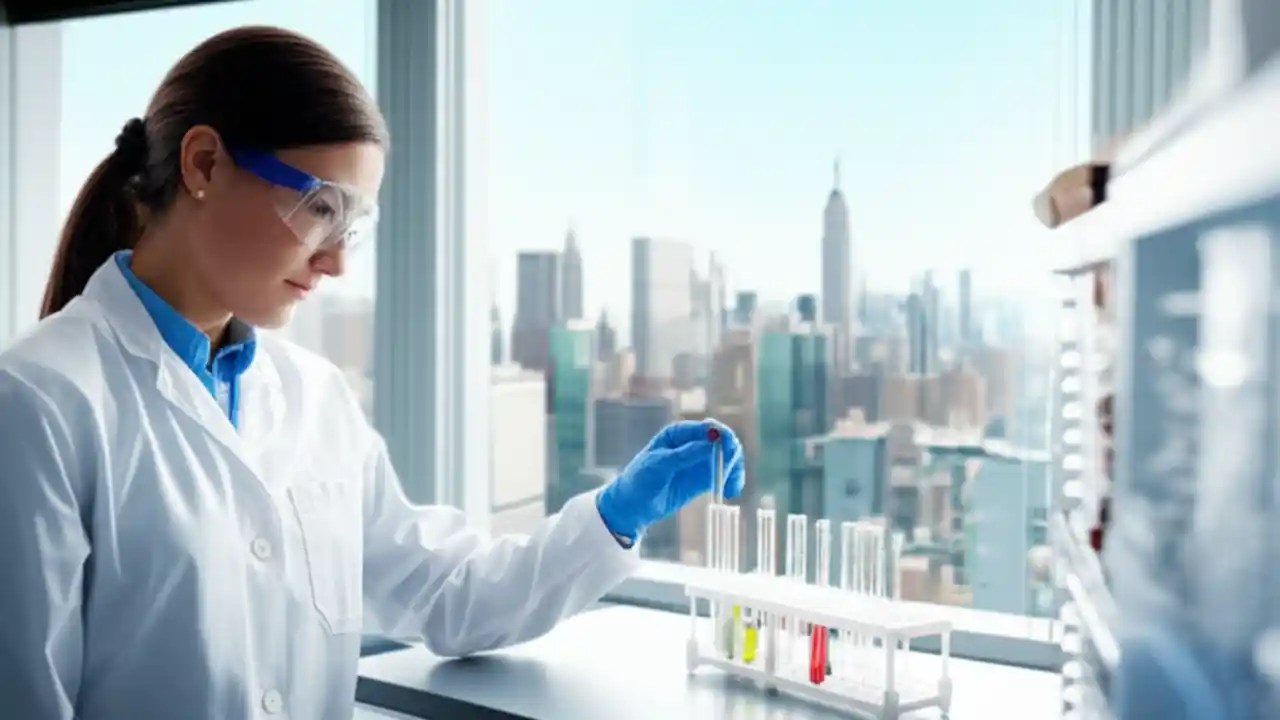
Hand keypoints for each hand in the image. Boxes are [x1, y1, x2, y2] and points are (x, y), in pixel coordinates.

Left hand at [596, 420, 744, 541]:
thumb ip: (685, 454)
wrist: (632, 506)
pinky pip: (723, 475)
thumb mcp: (659, 465)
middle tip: (729, 473)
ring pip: (727, 458)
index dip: (721, 437)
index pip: (707, 428)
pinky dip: (731, 481)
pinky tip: (730, 492)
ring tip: (731, 488)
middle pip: (722, 441)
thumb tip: (711, 441)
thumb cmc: (639, 480)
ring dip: (734, 470)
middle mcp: (692, 443)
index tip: (727, 453)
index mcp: (678, 433)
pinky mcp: (703, 478)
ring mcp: (699, 461)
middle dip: (730, 455)